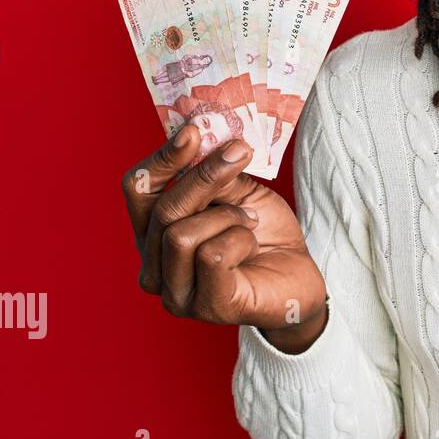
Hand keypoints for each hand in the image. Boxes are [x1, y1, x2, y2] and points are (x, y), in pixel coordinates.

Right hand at [121, 122, 327, 351]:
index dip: (162, 159)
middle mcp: (154, 268)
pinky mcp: (205, 308)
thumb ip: (211, 174)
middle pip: (163, 209)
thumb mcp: (238, 192)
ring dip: (227, 216)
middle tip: (240, 153)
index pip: (138, 190)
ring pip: (181, 235)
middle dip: (204, 177)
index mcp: (153, 235)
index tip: (192, 130)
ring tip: (250, 220)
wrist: (300, 276)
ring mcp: (176, 294)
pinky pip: (211, 256)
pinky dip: (240, 239)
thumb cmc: (264, 234)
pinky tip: (252, 244)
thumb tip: (197, 137)